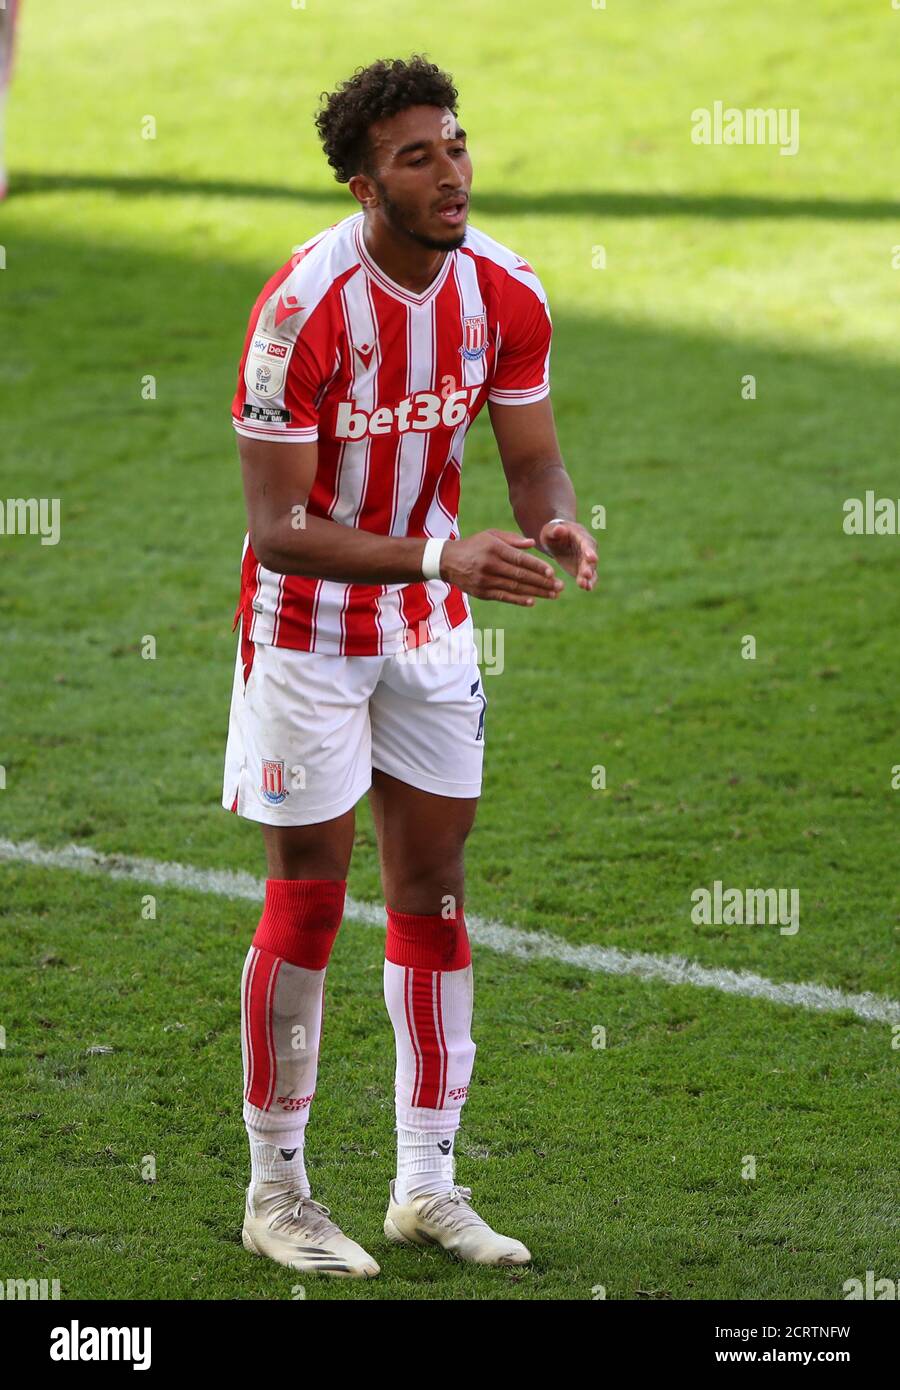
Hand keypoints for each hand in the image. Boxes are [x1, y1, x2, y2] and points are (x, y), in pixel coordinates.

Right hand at [440, 530, 563, 606]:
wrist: (447, 561)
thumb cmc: (474, 545)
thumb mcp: (491, 535)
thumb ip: (512, 539)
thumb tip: (533, 544)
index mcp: (494, 548)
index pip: (520, 560)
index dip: (537, 567)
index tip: (553, 573)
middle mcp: (490, 565)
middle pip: (521, 576)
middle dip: (543, 582)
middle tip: (559, 587)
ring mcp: (485, 580)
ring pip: (515, 588)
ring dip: (536, 592)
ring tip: (552, 595)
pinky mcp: (482, 593)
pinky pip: (504, 597)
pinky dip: (519, 600)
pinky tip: (533, 601)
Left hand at [539, 519, 596, 590]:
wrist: (557, 540)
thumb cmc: (553, 532)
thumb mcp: (551, 530)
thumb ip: (555, 530)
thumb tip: (560, 529)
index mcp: (580, 536)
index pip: (586, 544)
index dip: (589, 551)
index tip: (591, 558)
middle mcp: (587, 548)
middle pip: (590, 559)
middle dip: (589, 567)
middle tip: (587, 575)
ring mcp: (586, 560)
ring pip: (590, 569)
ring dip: (589, 578)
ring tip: (587, 586)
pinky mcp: (583, 569)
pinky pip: (588, 577)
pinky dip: (588, 582)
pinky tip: (587, 588)